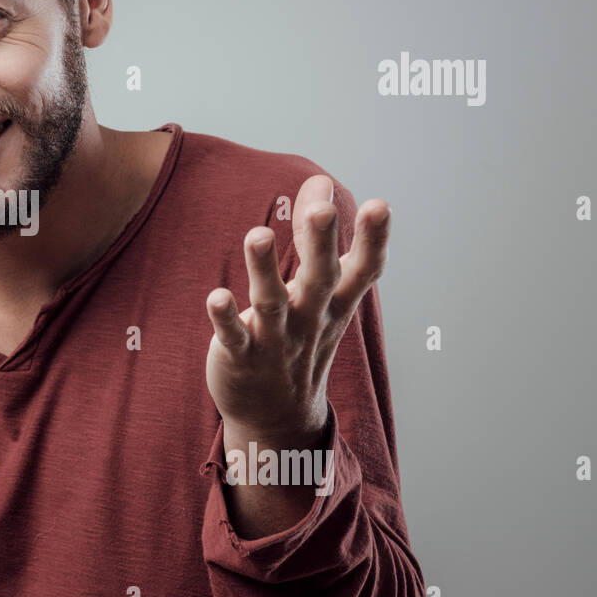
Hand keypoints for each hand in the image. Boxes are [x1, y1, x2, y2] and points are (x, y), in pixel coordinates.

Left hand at [205, 174, 390, 446]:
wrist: (278, 417)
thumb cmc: (301, 336)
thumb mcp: (318, 290)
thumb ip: (318, 236)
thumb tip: (321, 179)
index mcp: (333, 302)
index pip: (361, 270)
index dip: (373, 240)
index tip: (380, 205)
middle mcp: (309, 318)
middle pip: (319, 278)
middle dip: (321, 243)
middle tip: (323, 208)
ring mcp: (276, 340)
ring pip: (271, 302)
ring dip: (263, 269)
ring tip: (258, 235)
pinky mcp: (241, 357)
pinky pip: (233, 338)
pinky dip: (225, 320)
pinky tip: (216, 297)